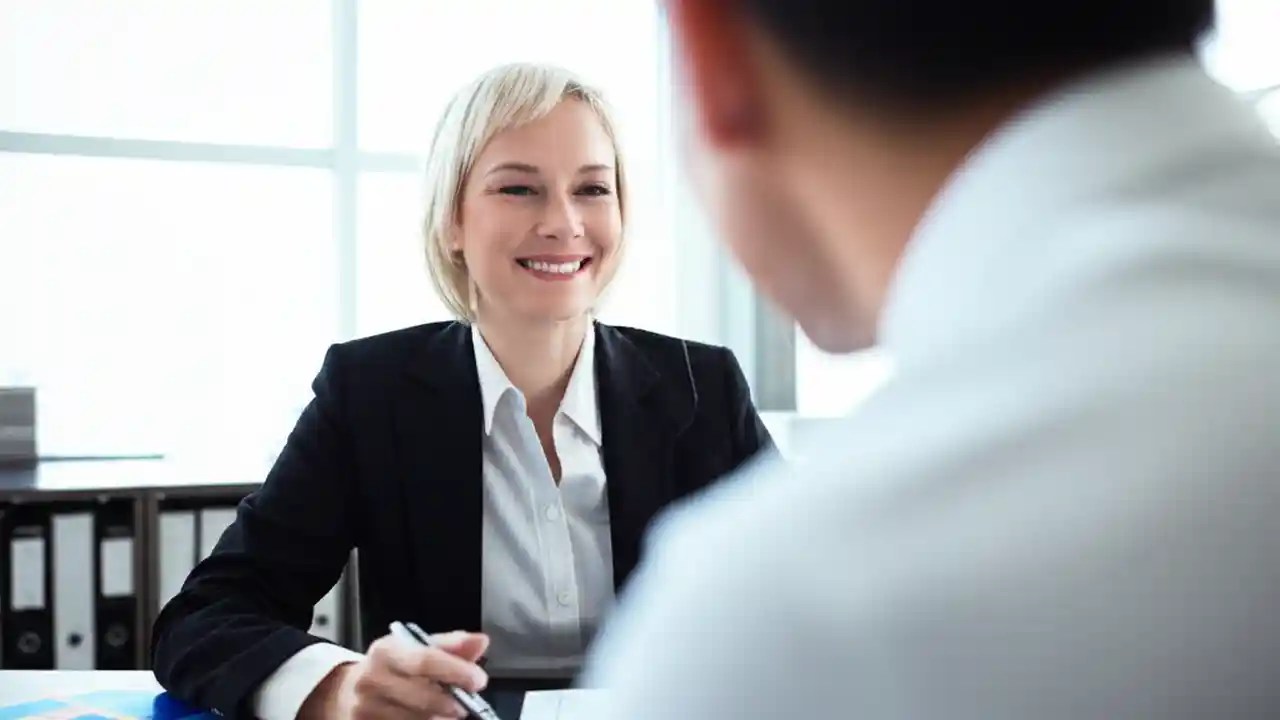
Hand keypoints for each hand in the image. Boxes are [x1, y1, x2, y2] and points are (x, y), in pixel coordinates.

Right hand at [300, 630, 489, 719]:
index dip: (456, 671)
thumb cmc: (389, 668)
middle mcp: (372, 680)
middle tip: (466, 704)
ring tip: (446, 712)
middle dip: (452, 703)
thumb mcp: (413, 648)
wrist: (345, 693)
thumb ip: (450, 645)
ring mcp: (366, 710)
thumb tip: (480, 641)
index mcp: (386, 652)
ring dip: (440, 718)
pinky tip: (431, 718)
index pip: (425, 661)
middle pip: (423, 697)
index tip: (479, 680)